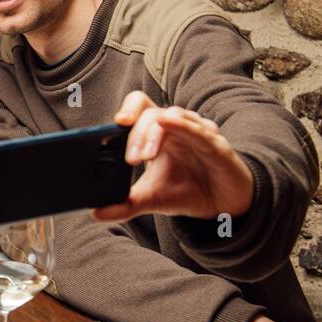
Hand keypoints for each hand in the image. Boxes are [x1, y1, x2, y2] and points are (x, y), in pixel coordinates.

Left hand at [94, 91, 252, 222]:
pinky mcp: (216, 144)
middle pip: (150, 113)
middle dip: (136, 134)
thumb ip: (126, 204)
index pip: (138, 108)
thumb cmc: (187, 191)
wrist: (224, 205)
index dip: (125, 111)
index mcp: (156, 134)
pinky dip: (182, 125)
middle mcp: (175, 127)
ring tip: (144, 156)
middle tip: (129, 159)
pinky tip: (168, 122)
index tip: (108, 130)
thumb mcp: (153, 199)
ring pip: (171, 116)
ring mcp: (197, 132)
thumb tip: (97, 213)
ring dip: (153, 133)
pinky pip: (198, 130)